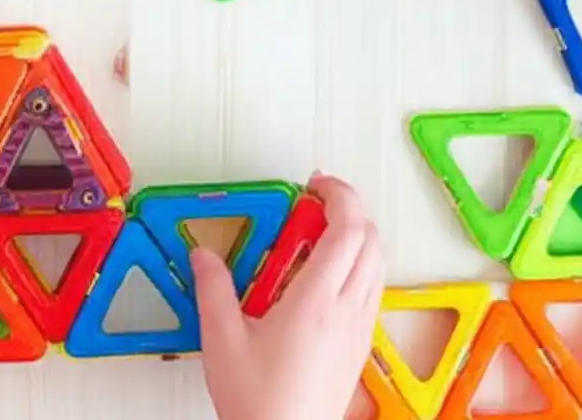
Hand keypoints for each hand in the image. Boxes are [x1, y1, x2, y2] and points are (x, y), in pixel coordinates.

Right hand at [192, 175, 383, 419]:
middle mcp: (347, 311)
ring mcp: (359, 329)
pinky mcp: (359, 346)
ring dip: (356, 237)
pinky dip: (356, 266)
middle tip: (316, 202)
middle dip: (349, 209)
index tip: (316, 184)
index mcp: (317, 303)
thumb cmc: (260, 403)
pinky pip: (371, 290)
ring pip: (377, 264)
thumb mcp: (222, 340)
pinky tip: (323, 277)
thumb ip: (213, 289)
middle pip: (371, 240)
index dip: (339, 195)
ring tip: (318, 236)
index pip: (347, 229)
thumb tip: (204, 255)